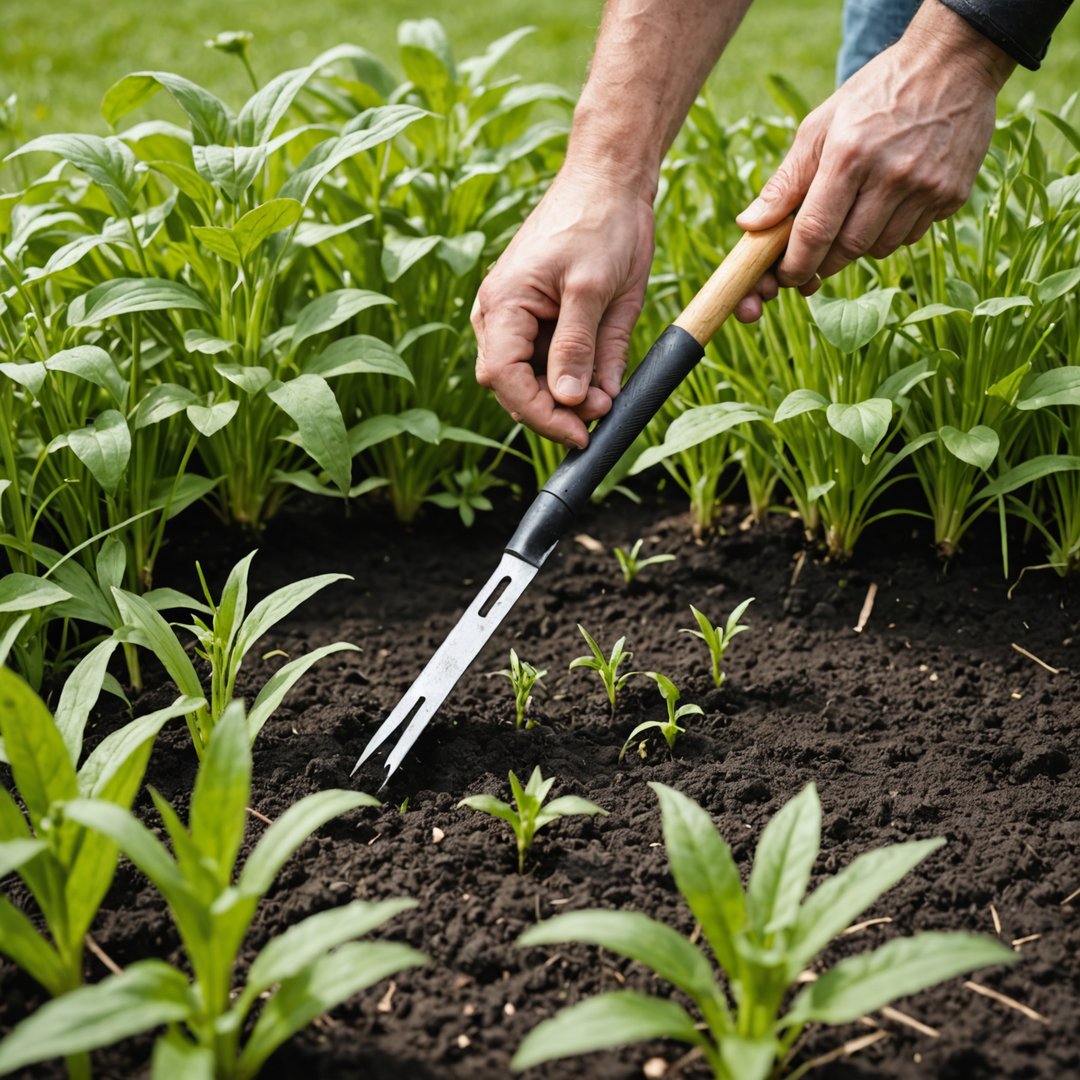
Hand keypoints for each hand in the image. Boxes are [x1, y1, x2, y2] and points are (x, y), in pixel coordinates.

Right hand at [472, 167, 654, 448]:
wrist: (610, 181)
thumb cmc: (600, 224)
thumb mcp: (593, 289)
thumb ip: (579, 347)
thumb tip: (569, 401)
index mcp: (502, 305)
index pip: (503, 379)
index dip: (539, 414)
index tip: (580, 435)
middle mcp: (499, 316)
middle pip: (513, 387)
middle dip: (555, 410)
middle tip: (601, 415)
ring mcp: (518, 319)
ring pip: (532, 380)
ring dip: (567, 397)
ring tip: (605, 396)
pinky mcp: (541, 319)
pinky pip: (550, 362)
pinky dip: (576, 378)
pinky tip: (602, 380)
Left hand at [734, 0, 1014, 315]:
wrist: (953, 63)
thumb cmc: (873, 95)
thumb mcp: (819, 127)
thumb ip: (785, 182)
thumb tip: (749, 225)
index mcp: (849, 155)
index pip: (815, 232)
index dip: (795, 265)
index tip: (783, 276)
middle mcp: (892, 175)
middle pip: (847, 249)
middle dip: (823, 261)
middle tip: (813, 254)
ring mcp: (927, 187)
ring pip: (879, 249)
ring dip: (857, 247)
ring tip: (853, 216)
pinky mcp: (952, 195)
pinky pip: (910, 236)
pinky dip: (890, 233)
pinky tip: (888, 204)